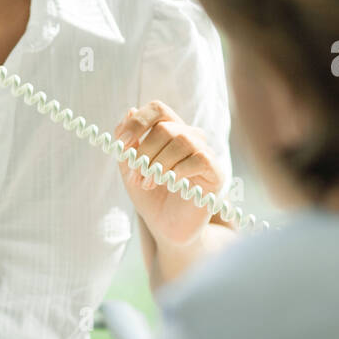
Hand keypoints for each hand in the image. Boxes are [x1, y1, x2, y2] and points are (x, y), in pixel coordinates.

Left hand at [113, 100, 225, 247]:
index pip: (158, 109)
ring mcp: (205, 153)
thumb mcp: (130, 169)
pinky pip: (199, 158)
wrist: (167, 229)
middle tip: (136, 176)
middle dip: (144, 153)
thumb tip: (130, 110)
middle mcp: (190, 137)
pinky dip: (178, 171)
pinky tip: (170, 184)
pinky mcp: (217, 172)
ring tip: (148, 183)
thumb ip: (128, 144)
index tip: (122, 144)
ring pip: (181, 140)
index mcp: (170, 132)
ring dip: (158, 164)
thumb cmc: (151, 198)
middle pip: (165, 127)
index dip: (137, 122)